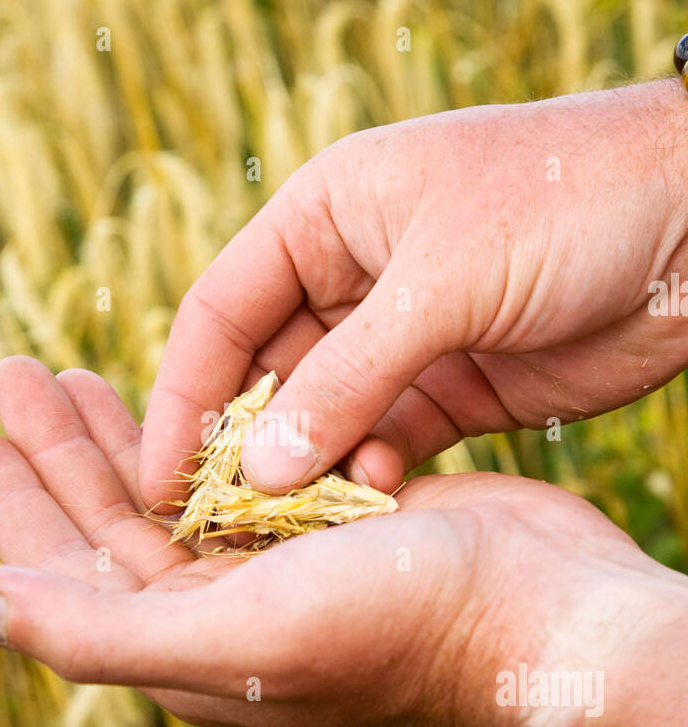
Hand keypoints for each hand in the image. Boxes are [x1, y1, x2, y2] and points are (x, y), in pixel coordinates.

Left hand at [0, 358, 687, 726]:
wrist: (541, 608)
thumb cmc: (391, 630)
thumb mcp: (228, 635)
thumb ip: (90, 629)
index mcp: (183, 643)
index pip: (67, 568)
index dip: (14, 502)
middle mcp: (223, 608)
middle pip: (113, 517)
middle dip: (62, 447)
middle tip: (16, 372)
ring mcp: (280, 562)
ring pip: (175, 485)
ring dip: (123, 428)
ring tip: (72, 372)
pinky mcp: (333, 516)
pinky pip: (245, 463)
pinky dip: (208, 422)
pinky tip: (188, 385)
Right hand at [139, 79, 687, 504]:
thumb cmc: (567, 202)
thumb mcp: (445, 282)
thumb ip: (350, 379)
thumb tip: (262, 472)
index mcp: (324, 216)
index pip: (221, 312)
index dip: (183, 394)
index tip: (159, 478)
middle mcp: (350, 277)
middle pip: (264, 375)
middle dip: (245, 447)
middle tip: (224, 523)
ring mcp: (403, 337)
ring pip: (324, 421)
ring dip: (311, 471)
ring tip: (306, 520)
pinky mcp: (454, 387)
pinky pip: (388, 444)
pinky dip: (374, 478)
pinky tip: (380, 500)